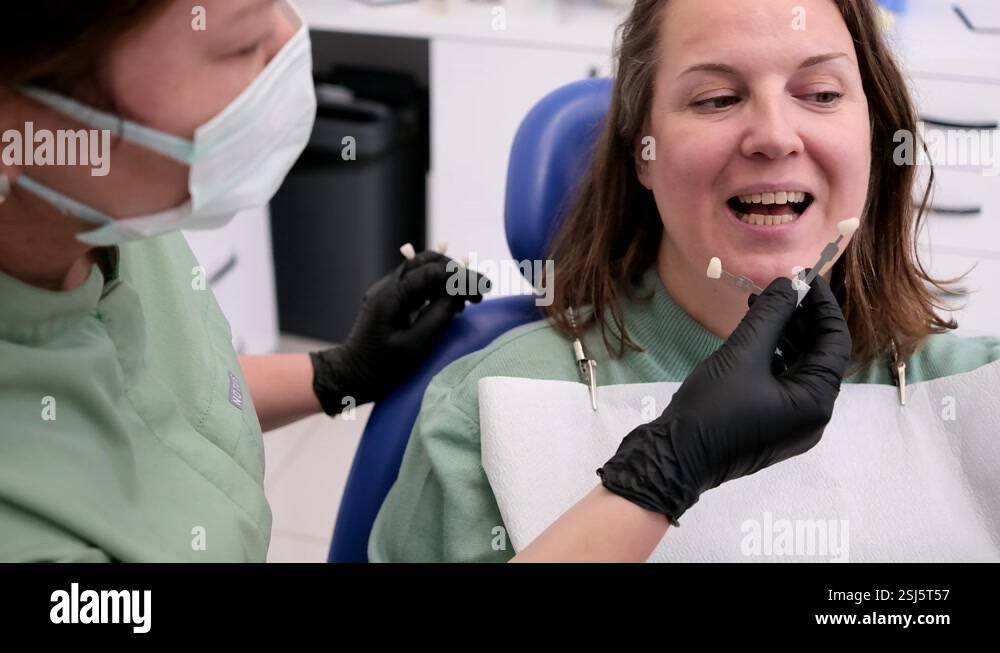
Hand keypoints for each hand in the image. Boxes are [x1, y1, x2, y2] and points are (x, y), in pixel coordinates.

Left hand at [310, 250, 490, 414]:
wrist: (351, 375)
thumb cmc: (380, 367)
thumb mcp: (413, 346)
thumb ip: (436, 318)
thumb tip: (455, 296)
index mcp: (392, 295)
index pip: (432, 272)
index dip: (461, 276)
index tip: (484, 287)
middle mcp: (389, 286)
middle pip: (428, 262)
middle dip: (457, 273)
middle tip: (479, 294)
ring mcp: (389, 291)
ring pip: (425, 271)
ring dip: (450, 281)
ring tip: (470, 300)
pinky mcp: (392, 300)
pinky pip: (419, 285)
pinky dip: (439, 290)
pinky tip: (453, 305)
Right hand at [597, 272, 851, 523]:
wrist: (674, 458)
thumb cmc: (712, 408)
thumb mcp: (742, 355)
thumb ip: (770, 315)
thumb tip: (789, 283)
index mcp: (816, 401)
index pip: (835, 343)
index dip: (822, 305)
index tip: (804, 276)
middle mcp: (812, 415)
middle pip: (818, 356)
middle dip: (800, 319)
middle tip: (778, 288)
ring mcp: (790, 424)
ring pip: (797, 369)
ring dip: (784, 336)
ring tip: (758, 305)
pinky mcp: (769, 426)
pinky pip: (781, 384)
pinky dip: (772, 357)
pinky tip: (751, 336)